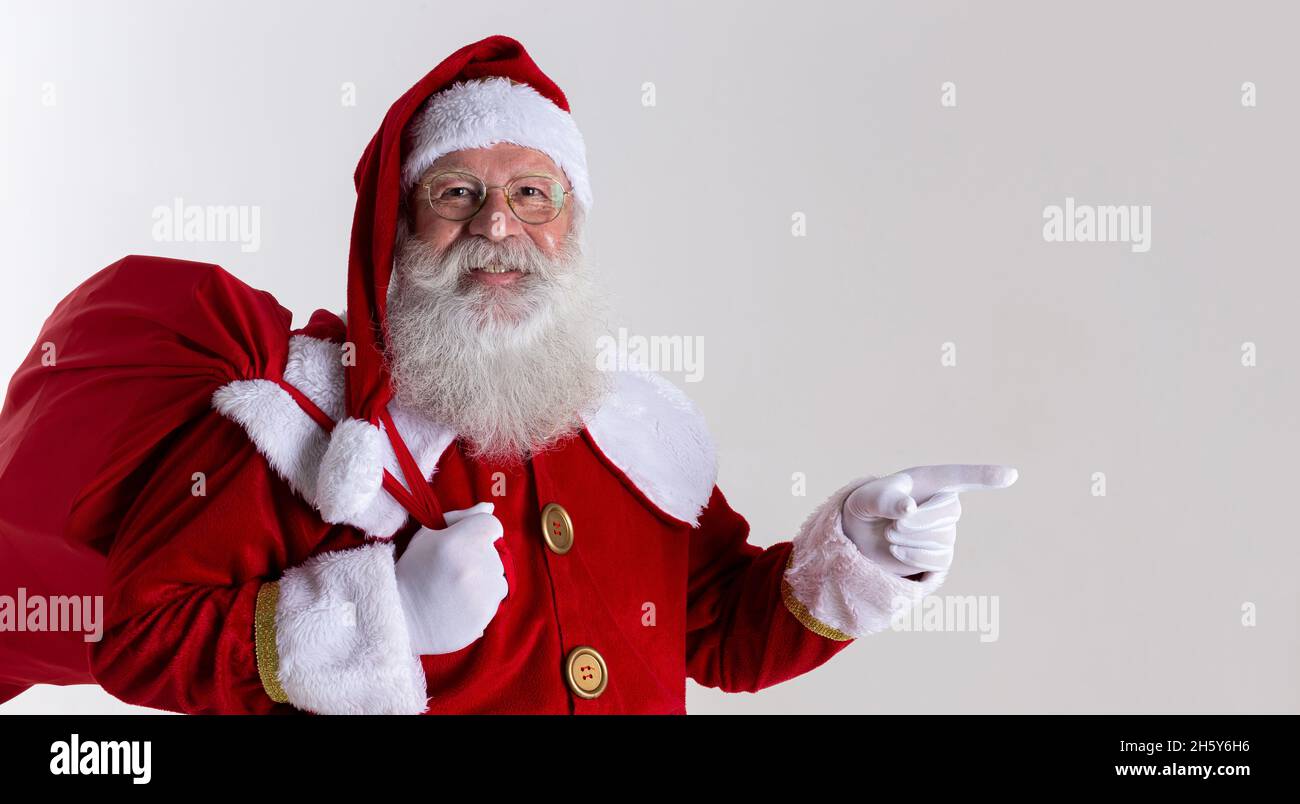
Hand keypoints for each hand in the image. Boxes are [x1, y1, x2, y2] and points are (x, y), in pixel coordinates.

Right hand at [394, 502, 507, 654]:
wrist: (400, 616)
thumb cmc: (412, 570)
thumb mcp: (428, 535)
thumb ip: (462, 518)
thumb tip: (490, 507)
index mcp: (464, 539)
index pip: (493, 525)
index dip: (478, 532)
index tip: (463, 543)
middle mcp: (479, 563)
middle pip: (495, 551)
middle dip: (478, 555)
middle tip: (450, 569)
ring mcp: (486, 591)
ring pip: (498, 574)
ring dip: (483, 577)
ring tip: (454, 587)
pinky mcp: (488, 613)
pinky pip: (496, 597)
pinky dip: (481, 598)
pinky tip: (457, 602)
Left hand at [840, 464, 1017, 576]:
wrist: (862, 536)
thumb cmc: (867, 507)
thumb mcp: (866, 499)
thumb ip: (885, 500)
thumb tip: (909, 508)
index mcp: (932, 480)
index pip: (962, 477)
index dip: (985, 475)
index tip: (1012, 475)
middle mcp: (946, 503)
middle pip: (947, 514)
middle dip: (915, 523)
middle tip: (891, 526)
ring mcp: (948, 530)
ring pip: (941, 539)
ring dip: (908, 541)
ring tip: (890, 535)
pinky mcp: (942, 554)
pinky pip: (938, 560)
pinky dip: (913, 558)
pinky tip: (898, 550)